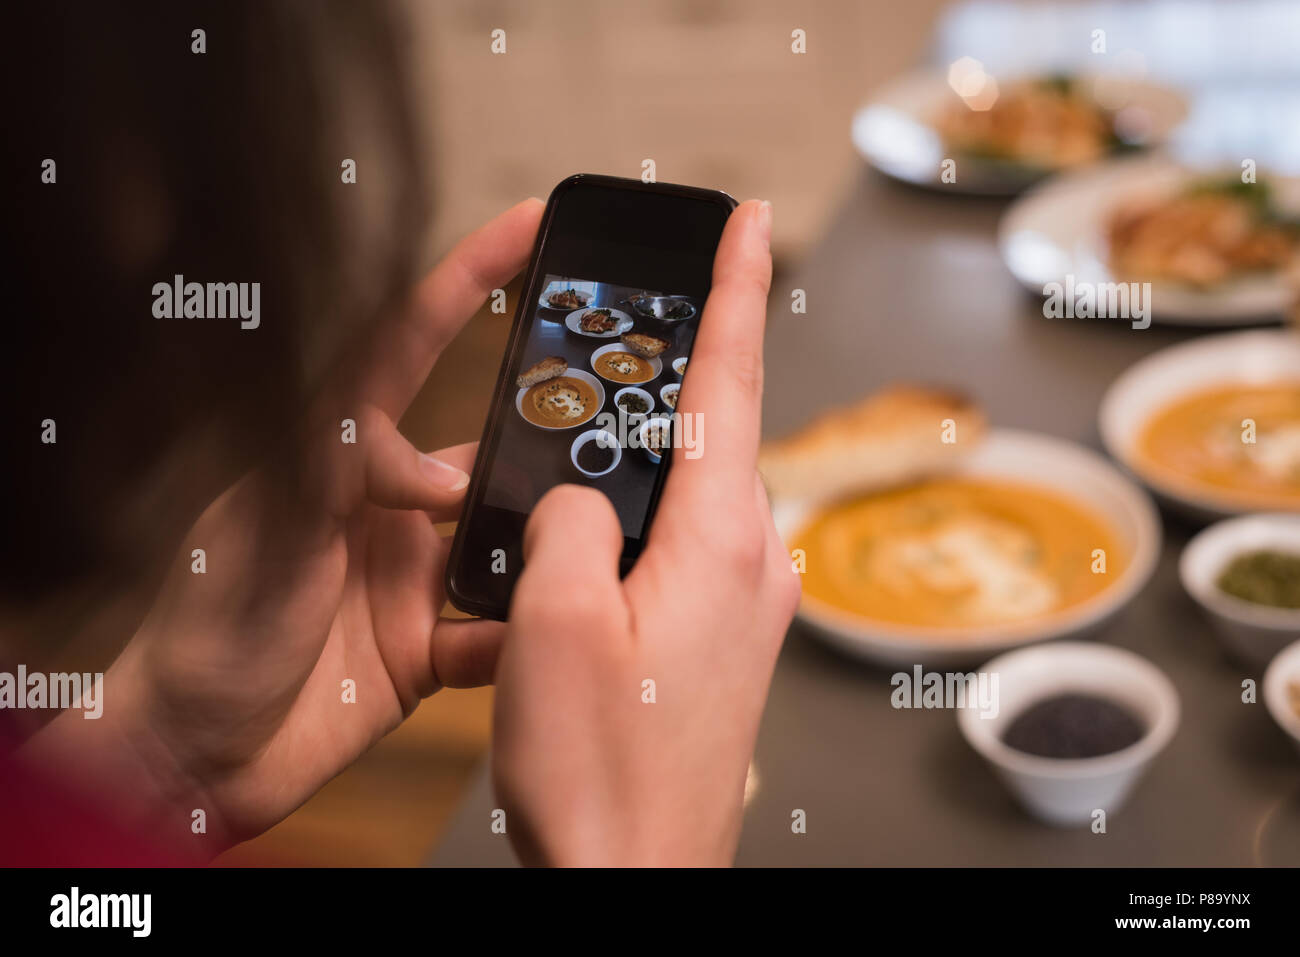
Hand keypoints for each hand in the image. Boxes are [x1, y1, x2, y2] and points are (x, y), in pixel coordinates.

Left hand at [23, 200, 544, 856]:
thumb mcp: (262, 529)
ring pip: (509, 537)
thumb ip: (346, 474)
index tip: (528, 224)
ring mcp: (415, 576)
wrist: (197, 759)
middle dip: (549, 419)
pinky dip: (529, 635)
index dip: (467, 277)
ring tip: (600, 530)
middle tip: (619, 397)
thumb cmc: (202, 630)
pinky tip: (558, 636)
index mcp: (337, 456)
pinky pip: (501, 630)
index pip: (406, 345)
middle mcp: (387, 507)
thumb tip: (448, 473)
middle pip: (484, 442)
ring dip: (550, 538)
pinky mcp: (434, 647)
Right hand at [492, 200, 799, 865]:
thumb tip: (580, 494)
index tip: (746, 223)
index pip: (732, 383)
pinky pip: (688, 548)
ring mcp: (749, 605)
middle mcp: (755, 565)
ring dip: (646, 467)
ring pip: (694, 495)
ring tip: (582, 467)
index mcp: (721, 544)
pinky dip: (645, 525)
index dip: (735, 291)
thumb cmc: (603, 774)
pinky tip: (595, 549)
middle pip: (713, 434)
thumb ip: (567, 522)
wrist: (638, 877)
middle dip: (668, 381)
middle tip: (619, 344)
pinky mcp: (728, 639)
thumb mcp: (554, 628)